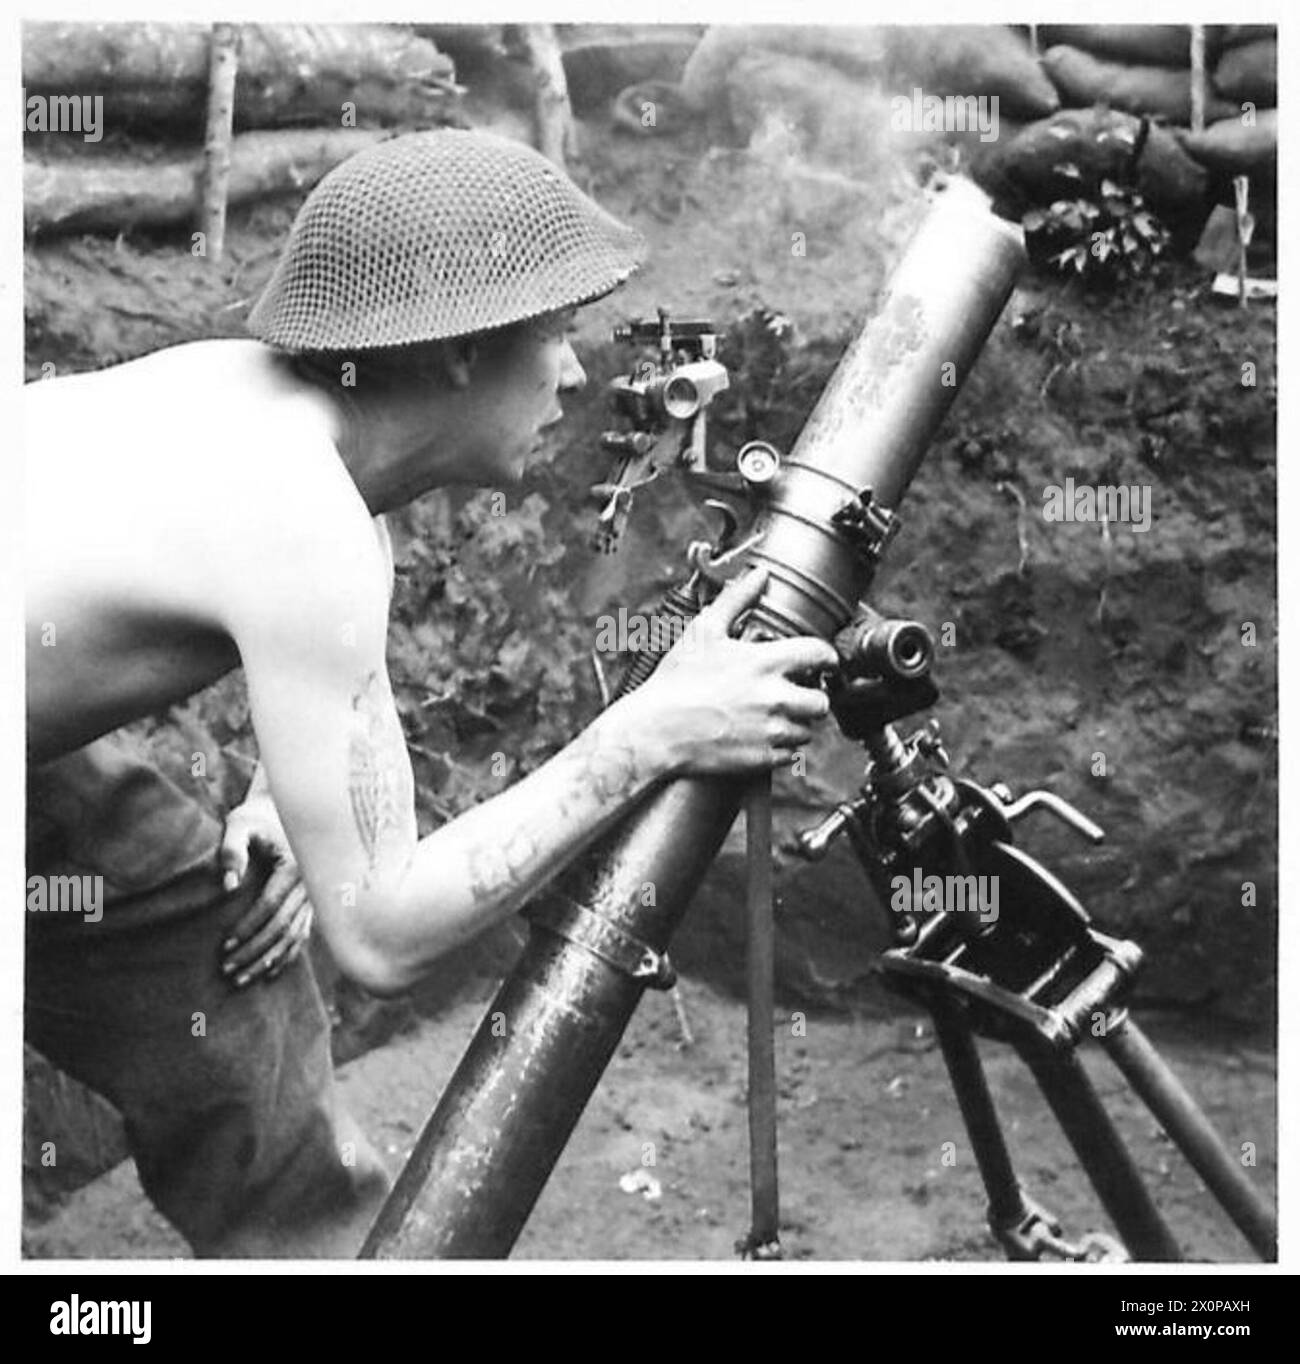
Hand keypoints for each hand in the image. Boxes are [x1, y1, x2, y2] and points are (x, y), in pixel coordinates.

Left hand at [217, 792, 312, 986]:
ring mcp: (312, 896)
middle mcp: (309, 885)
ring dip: (268, 961)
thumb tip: (229, 885)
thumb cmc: (256, 817)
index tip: (225, 946)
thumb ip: (232, 849)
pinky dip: (287, 956)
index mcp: (294, 866)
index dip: (248, 928)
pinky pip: (302, 935)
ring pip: (294, 936)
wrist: (285, 810)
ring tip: (242, 978)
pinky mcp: (310, 903)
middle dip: (255, 952)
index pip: (271, 906)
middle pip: (283, 927)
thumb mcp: (239, 823)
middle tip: (228, 970)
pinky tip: (269, 973)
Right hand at [622, 567, 837, 775]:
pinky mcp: (763, 758)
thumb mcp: (704, 631)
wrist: (656, 730)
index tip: (823, 661)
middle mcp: (775, 698)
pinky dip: (781, 747)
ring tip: (774, 716)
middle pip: (821, 701)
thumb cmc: (677, 681)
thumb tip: (759, 576)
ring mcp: (771, 731)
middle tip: (795, 694)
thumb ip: (737, 599)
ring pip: (808, 730)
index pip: (821, 655)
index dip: (826, 656)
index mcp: (766, 663)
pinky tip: (761, 736)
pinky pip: (790, 755)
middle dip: (811, 696)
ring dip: (797, 723)